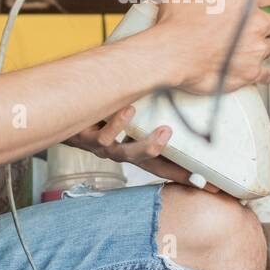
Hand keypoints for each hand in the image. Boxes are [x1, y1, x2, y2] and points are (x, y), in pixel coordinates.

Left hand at [67, 105, 219, 190]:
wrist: (52, 107)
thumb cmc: (96, 103)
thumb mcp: (127, 101)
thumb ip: (152, 96)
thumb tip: (184, 79)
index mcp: (133, 146)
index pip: (167, 166)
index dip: (190, 177)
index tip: (217, 189)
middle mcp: (120, 150)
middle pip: (148, 165)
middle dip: (176, 170)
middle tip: (199, 164)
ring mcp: (103, 146)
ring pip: (125, 155)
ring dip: (146, 146)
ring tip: (164, 130)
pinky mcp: (86, 138)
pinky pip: (102, 136)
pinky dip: (117, 124)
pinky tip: (128, 109)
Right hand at [151, 0, 269, 94]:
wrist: (170, 55)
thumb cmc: (175, 22)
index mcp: (246, 0)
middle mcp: (257, 24)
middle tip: (269, 26)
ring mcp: (256, 50)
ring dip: (262, 47)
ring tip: (248, 48)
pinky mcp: (251, 73)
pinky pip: (266, 74)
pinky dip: (261, 73)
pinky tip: (252, 71)